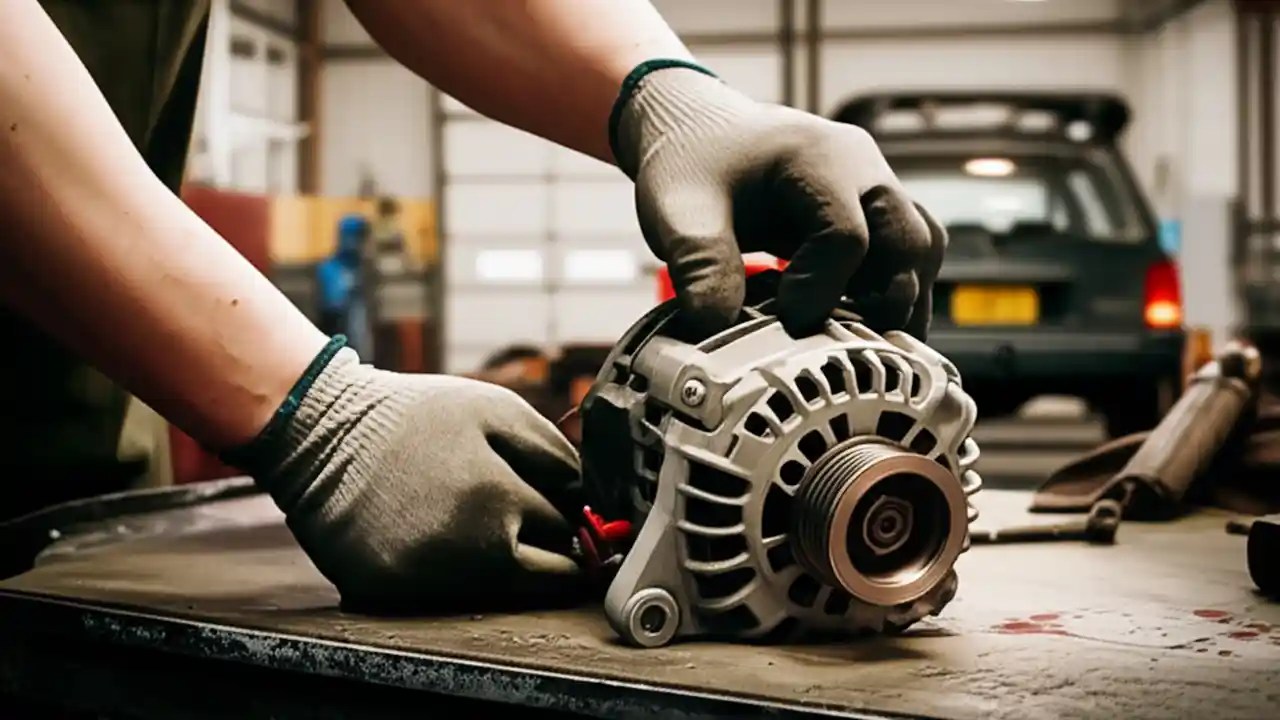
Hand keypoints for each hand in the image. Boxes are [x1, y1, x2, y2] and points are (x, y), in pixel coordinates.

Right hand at [232, 346, 583, 612]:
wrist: (321, 431)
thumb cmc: (413, 416)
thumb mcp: (497, 410)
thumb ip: (556, 455)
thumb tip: (593, 499)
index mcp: (499, 501)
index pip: (568, 531)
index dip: (568, 515)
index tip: (560, 505)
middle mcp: (467, 553)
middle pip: (544, 576)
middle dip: (549, 549)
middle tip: (528, 517)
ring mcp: (426, 581)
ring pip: (499, 591)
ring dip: (503, 562)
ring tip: (475, 516)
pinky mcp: (391, 595)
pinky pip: (446, 597)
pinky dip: (453, 573)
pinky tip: (437, 532)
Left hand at [614, 65, 946, 338]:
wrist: (699, 130)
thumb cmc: (692, 160)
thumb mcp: (679, 210)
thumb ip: (699, 265)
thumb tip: (717, 327)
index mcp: (817, 156)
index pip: (848, 235)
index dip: (821, 288)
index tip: (786, 320)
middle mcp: (861, 167)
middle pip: (911, 240)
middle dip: (886, 301)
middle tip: (844, 345)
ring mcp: (872, 188)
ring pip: (921, 248)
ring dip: (901, 300)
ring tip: (861, 345)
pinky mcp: (870, 212)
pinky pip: (905, 254)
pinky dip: (892, 293)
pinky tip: (856, 328)